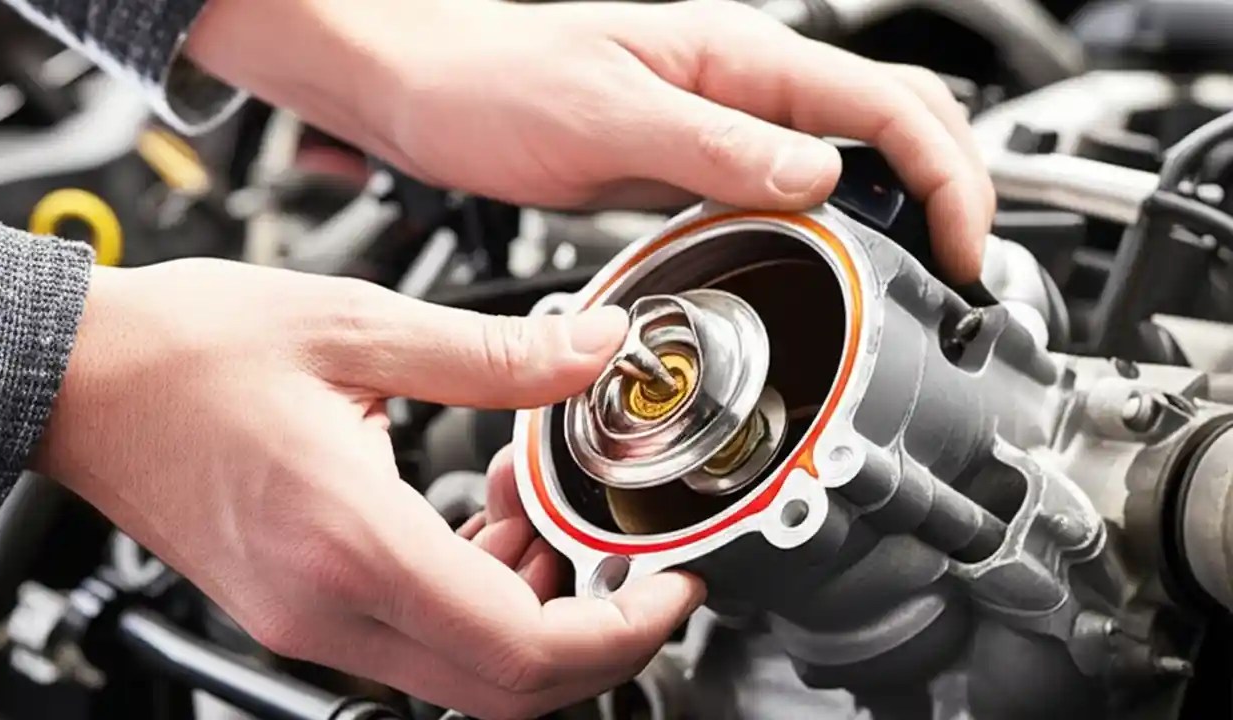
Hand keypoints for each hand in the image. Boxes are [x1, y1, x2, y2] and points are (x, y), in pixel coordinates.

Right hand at [36, 259, 704, 718]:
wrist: (79, 378)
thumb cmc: (186, 351)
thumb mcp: (360, 325)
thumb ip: (497, 353)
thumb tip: (595, 348)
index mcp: (352, 540)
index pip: (524, 648)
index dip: (624, 630)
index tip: (673, 585)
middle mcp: (327, 608)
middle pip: (506, 687)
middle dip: (596, 633)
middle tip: (631, 557)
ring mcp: (306, 621)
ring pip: (464, 672)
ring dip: (533, 611)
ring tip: (540, 509)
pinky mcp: (294, 609)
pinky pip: (414, 640)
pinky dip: (474, 599)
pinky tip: (482, 522)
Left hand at [188, 0, 993, 281]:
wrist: (426, 90)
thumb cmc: (491, 86)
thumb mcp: (607, 117)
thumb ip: (717, 149)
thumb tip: (817, 180)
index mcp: (738, 56)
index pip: (887, 106)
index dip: (947, 177)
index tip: (966, 248)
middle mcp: (743, 81)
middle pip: (892, 118)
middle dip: (948, 187)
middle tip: (964, 267)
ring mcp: (723, 119)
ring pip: (849, 151)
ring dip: (901, 204)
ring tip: (924, 273)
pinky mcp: (695, 157)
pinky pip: (790, 185)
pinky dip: (834, 221)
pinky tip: (835, 259)